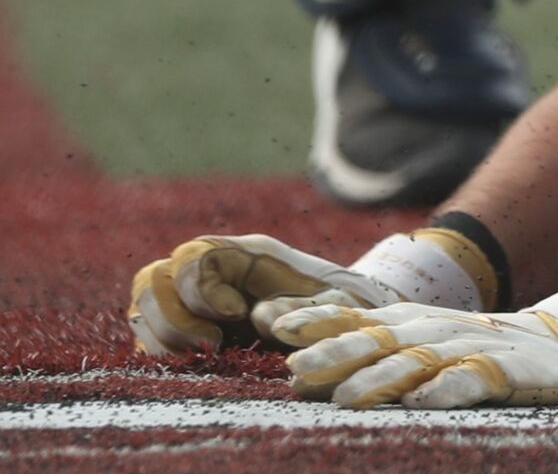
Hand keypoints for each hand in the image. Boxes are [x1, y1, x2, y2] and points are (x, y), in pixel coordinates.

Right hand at [128, 234, 406, 354]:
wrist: (347, 324)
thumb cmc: (343, 308)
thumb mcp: (334, 306)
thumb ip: (300, 308)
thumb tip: (258, 316)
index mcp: (247, 255)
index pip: (195, 257)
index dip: (203, 289)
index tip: (236, 317)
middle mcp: (213, 271)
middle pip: (155, 278)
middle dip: (173, 317)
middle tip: (211, 345)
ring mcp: (196, 299)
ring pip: (146, 305)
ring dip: (164, 336)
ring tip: (205, 357)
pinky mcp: (190, 327)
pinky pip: (153, 334)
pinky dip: (164, 352)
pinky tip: (197, 366)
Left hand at [273, 271, 557, 407]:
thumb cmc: (490, 352)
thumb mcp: (433, 340)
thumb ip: (381, 344)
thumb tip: (304, 358)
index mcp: (420, 321)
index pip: (362, 314)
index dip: (318, 317)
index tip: (271, 324)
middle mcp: (442, 330)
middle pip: (383, 337)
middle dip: (338, 350)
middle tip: (295, 370)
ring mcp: (476, 350)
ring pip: (422, 361)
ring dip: (382, 379)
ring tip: (345, 399)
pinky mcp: (509, 376)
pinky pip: (475, 383)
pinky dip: (447, 391)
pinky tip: (421, 406)